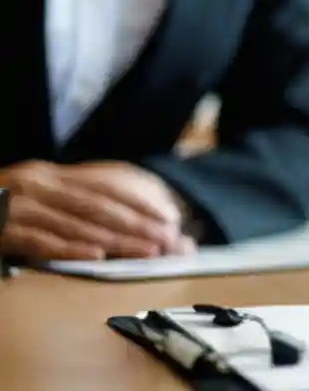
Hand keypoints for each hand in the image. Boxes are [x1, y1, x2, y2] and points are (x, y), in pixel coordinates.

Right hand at [0, 161, 194, 260]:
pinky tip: (96, 255)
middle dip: (137, 224)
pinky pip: (40, 240)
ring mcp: (18, 206)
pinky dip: (70, 247)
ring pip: (76, 223)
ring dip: (115, 238)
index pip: (104, 189)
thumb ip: (67, 202)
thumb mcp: (33, 196)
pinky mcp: (1, 229)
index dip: (139, 203)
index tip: (169, 218)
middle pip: (98, 207)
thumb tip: (112, 220)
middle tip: (168, 239)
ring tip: (145, 250)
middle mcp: (37, 184)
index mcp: (49, 176)